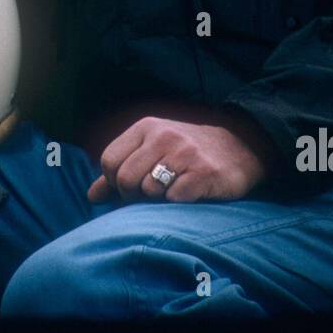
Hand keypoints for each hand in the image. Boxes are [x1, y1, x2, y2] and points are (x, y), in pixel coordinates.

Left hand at [87, 112, 274, 204]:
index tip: (131, 188)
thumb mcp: (152, 151)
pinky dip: (177, 204)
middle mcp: (163, 136)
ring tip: (171, 193)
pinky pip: (174, 199)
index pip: (108, 161)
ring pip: (148, 190)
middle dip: (133, 196)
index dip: (114, 182)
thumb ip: (119, 171)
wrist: (241, 147)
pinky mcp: (204, 174)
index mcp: (146, 128)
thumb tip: (92, 197)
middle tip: (151, 196)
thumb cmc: (187, 154)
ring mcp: (184, 154)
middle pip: (125, 179)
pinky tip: (189, 196)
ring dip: (156, 201)